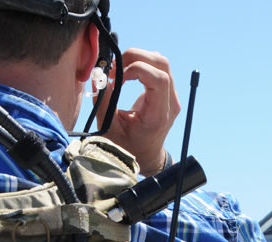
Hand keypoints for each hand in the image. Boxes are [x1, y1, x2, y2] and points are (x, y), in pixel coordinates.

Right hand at [96, 48, 180, 175]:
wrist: (146, 155)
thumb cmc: (127, 146)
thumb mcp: (110, 128)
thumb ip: (103, 102)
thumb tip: (99, 76)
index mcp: (158, 115)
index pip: (159, 79)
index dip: (137, 69)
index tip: (117, 76)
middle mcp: (170, 103)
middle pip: (161, 64)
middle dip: (135, 56)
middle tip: (114, 67)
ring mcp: (172, 96)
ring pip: (161, 62)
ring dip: (137, 58)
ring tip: (118, 70)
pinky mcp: (168, 91)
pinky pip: (158, 67)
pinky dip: (141, 63)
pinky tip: (127, 73)